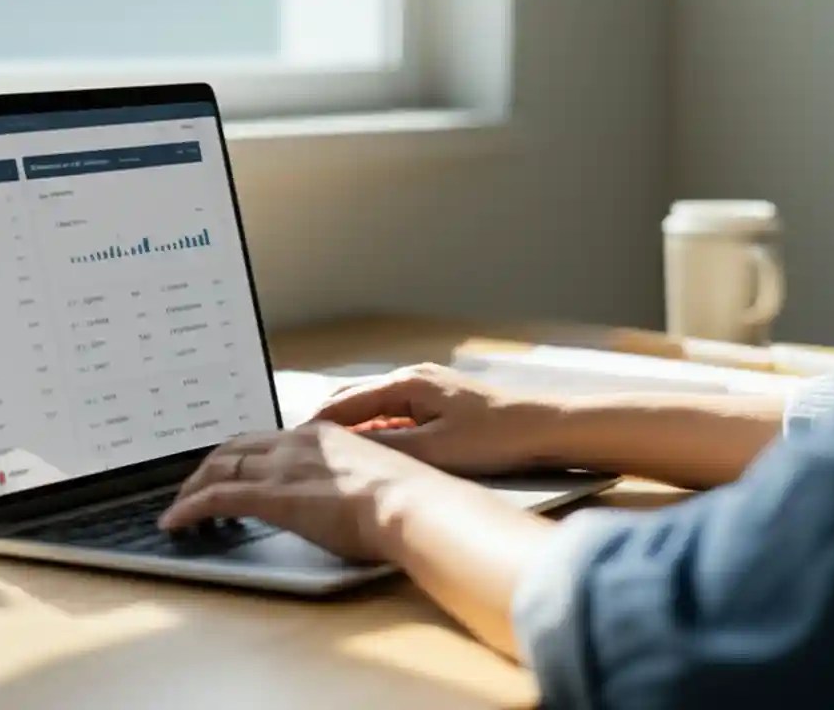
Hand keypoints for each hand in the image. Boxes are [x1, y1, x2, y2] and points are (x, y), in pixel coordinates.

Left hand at [157, 422, 466, 560]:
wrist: (410, 504)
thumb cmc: (406, 501)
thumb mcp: (372, 479)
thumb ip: (349, 480)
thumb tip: (346, 497)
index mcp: (323, 435)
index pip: (267, 439)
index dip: (243, 455)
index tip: (232, 469)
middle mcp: (297, 442)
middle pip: (235, 447)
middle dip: (209, 466)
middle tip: (194, 487)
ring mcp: (282, 466)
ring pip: (219, 467)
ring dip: (193, 487)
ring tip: (179, 507)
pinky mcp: (270, 495)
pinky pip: (215, 497)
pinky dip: (189, 508)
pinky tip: (175, 522)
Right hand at [313, 363, 554, 473]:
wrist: (546, 428)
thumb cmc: (496, 437)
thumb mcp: (435, 451)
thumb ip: (388, 450)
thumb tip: (345, 455)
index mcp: (407, 383)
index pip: (344, 403)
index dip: (314, 426)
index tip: (287, 445)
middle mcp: (413, 378)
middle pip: (353, 400)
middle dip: (323, 424)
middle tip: (295, 450)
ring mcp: (427, 389)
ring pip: (373, 407)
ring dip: (348, 428)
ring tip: (324, 454)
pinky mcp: (440, 403)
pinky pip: (393, 414)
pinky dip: (374, 430)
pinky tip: (369, 451)